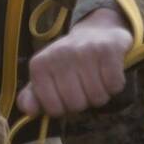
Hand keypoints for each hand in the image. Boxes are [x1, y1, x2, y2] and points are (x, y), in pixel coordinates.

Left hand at [16, 8, 132, 116]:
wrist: (96, 32)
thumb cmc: (68, 61)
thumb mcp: (46, 76)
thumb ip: (33, 96)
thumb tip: (29, 111)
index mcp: (40, 65)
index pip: (53, 109)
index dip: (64, 108)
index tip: (66, 94)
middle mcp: (59, 54)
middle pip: (76, 104)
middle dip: (84, 102)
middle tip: (84, 86)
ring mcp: (84, 50)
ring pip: (97, 97)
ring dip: (101, 94)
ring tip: (97, 79)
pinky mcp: (107, 49)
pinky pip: (114, 86)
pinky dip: (115, 85)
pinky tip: (108, 73)